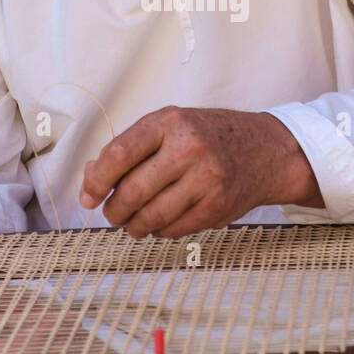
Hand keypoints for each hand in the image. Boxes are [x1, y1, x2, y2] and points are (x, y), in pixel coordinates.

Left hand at [79, 106, 322, 238]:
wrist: (264, 150)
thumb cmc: (208, 136)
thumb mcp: (170, 126)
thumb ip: (131, 147)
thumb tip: (90, 176)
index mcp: (170, 122)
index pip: (120, 153)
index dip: (97, 180)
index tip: (89, 196)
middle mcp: (189, 148)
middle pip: (133, 191)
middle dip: (114, 210)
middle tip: (112, 214)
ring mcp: (206, 179)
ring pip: (152, 216)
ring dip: (134, 226)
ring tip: (132, 223)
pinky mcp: (217, 206)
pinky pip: (174, 229)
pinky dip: (159, 231)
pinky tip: (159, 223)